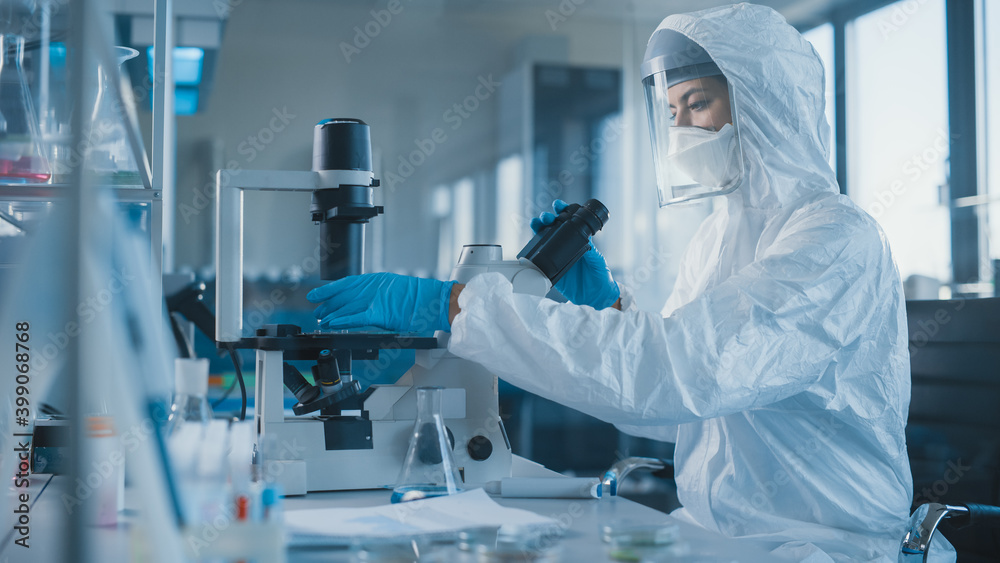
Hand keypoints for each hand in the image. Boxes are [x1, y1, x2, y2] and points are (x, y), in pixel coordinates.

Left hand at [307, 273, 455, 332]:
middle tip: (318, 311)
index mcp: (376, 279)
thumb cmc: (419, 297)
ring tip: (322, 320)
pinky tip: (333, 324)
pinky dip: (343, 321)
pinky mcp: (379, 312)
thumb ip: (378, 294)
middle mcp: (372, 286)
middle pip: (343, 295)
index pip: (346, 283)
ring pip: (346, 307)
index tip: (317, 294)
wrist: (433, 300)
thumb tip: (365, 303)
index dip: (329, 290)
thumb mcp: (394, 288)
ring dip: (332, 315)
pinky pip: (356, 318)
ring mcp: (375, 299)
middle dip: (328, 304)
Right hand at [530, 200, 619, 309]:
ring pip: (543, 240)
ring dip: (538, 229)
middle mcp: (566, 246)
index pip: (569, 222)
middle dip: (547, 218)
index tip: (559, 205)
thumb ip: (593, 252)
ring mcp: (557, 257)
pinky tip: (531, 245)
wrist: (596, 297)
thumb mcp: (598, 261)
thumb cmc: (601, 276)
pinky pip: (539, 260)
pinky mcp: (550, 270)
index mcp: (578, 240)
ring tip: (536, 223)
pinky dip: (533, 252)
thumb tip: (587, 240)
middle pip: (552, 227)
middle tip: (546, 217)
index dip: (562, 211)